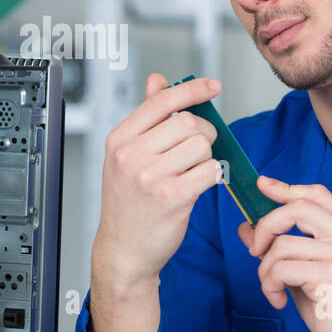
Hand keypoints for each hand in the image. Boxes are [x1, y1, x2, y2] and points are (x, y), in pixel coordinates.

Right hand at [92, 73, 222, 290]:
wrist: (123, 251)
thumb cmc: (127, 204)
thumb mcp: (125, 157)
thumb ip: (145, 118)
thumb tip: (157, 80)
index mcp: (119, 139)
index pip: (160, 101)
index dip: (192, 90)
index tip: (212, 86)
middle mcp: (131, 155)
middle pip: (188, 122)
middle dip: (203, 133)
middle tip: (198, 149)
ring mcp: (150, 176)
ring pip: (202, 146)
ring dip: (207, 158)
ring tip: (192, 172)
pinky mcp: (172, 197)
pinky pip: (209, 171)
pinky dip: (212, 176)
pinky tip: (199, 185)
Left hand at [238, 175, 331, 331]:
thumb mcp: (307, 274)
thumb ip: (283, 249)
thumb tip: (247, 228)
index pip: (317, 194)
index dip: (286, 188)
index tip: (262, 185)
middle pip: (297, 207)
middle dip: (266, 226)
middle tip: (256, 251)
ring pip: (282, 244)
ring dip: (265, 270)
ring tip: (273, 289)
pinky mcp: (330, 276)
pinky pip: (281, 268)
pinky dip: (269, 285)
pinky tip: (279, 302)